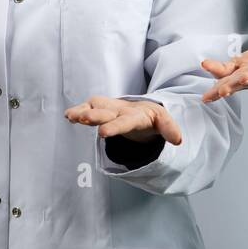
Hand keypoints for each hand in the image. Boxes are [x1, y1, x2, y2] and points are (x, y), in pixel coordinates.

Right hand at [65, 97, 181, 144]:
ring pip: (95, 107)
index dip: (115, 126)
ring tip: (71, 116)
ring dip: (83, 111)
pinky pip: (88, 108)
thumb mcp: (164, 122)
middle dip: (95, 115)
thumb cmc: (151, 118)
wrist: (142, 109)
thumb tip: (179, 141)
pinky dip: (77, 111)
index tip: (103, 133)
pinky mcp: (100, 109)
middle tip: (84, 119)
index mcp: (136, 115)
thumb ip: (170, 129)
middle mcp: (120, 109)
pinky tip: (68, 116)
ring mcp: (109, 108)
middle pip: (107, 112)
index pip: (125, 121)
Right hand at [200, 43, 247, 102]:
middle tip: (222, 92)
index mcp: (244, 77)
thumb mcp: (241, 64)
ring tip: (245, 78)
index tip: (206, 98)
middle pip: (243, 83)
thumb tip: (203, 65)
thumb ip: (223, 68)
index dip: (217, 90)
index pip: (227, 83)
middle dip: (233, 86)